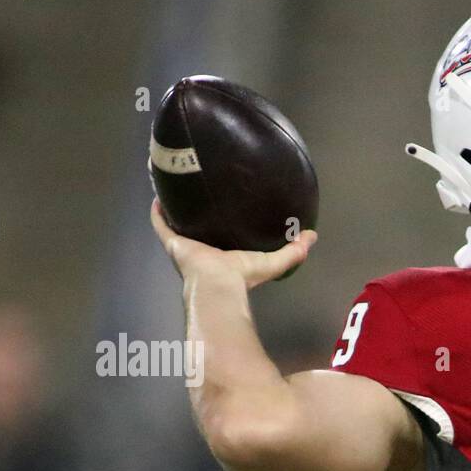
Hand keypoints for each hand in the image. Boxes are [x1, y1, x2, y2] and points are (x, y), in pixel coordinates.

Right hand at [150, 198, 316, 286]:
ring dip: (175, 207)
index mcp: (223, 255)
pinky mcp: (172, 242)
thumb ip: (294, 251)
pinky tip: (159, 193)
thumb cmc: (242, 275)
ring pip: (177, 222)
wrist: (218, 284)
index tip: (228, 205)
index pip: (223, 236)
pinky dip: (158, 211)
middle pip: (198, 227)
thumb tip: (313, 236)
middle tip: (200, 190)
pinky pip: (160, 223)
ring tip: (177, 186)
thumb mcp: (274, 261)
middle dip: (198, 212)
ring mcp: (185, 246)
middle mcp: (202, 250)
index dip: (224, 222)